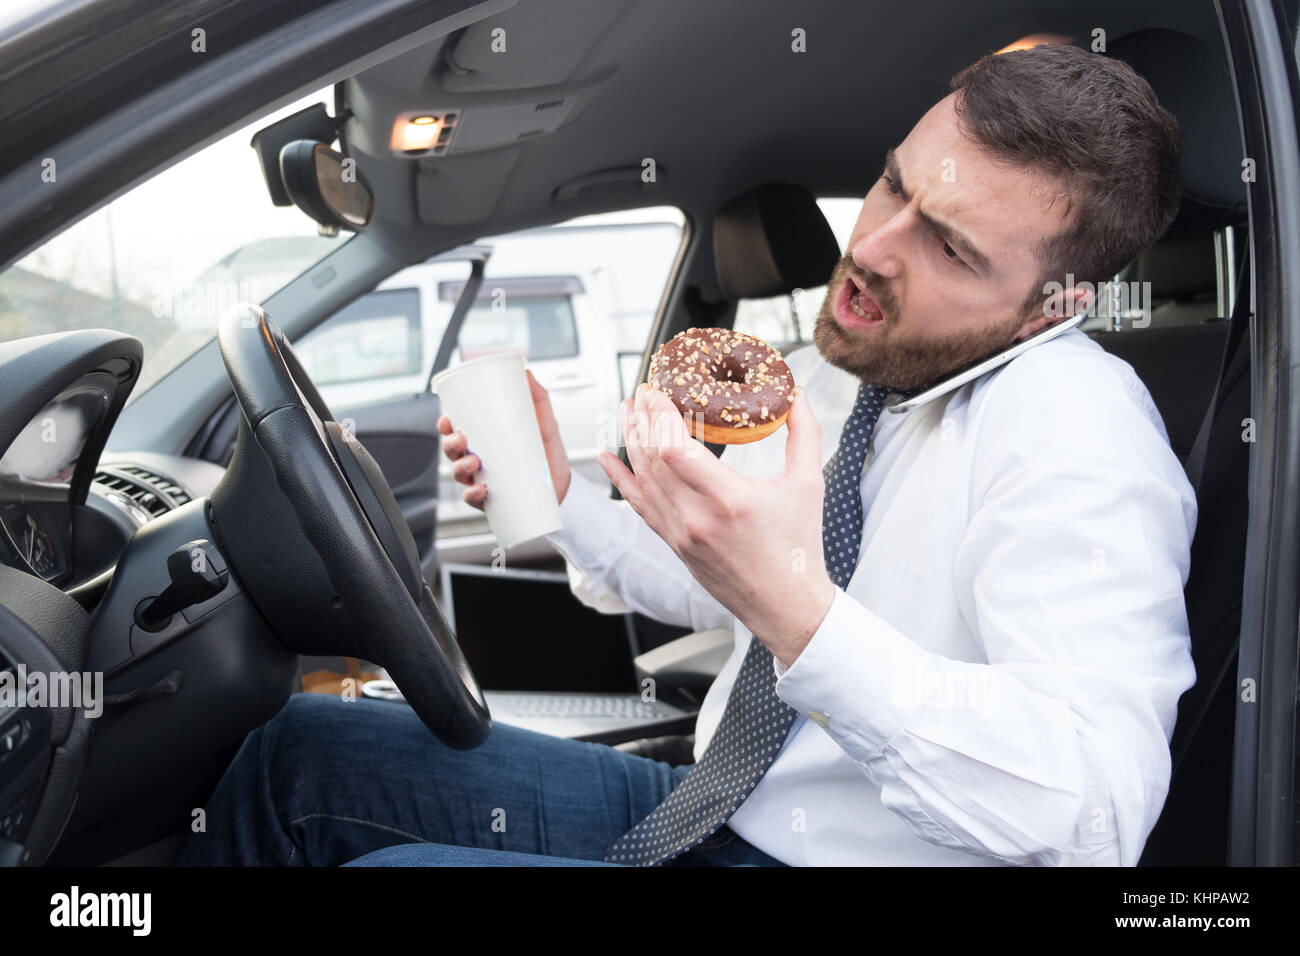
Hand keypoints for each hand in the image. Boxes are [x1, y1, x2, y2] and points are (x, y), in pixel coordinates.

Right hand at [437, 368, 571, 510]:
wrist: (564, 487)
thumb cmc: (548, 455)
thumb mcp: (544, 423)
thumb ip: (537, 397)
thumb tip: (528, 371)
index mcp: (485, 441)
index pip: (455, 431)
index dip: (445, 425)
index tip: (448, 419)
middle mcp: (478, 460)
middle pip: (451, 451)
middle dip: (450, 444)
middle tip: (462, 440)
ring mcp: (482, 480)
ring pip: (458, 473)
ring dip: (459, 468)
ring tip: (474, 463)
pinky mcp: (490, 499)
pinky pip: (473, 499)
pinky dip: (472, 495)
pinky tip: (480, 489)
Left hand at [598, 383, 834, 667]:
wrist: (785, 606)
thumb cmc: (798, 548)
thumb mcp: (809, 484)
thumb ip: (805, 433)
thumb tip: (797, 394)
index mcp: (728, 500)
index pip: (675, 448)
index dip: (658, 415)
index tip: (655, 390)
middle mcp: (696, 518)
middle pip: (652, 458)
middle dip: (643, 419)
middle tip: (642, 391)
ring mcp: (681, 533)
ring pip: (642, 480)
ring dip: (631, 441)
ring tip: (628, 412)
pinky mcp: (675, 544)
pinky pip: (640, 506)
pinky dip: (622, 480)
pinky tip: (609, 459)